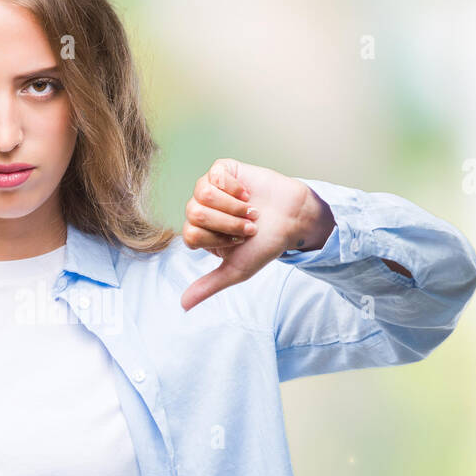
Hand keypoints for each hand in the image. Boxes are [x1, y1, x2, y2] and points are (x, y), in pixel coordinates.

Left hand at [179, 158, 335, 310]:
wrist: (292, 218)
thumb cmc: (265, 243)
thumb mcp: (237, 269)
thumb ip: (209, 284)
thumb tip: (183, 306)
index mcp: (200, 233)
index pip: (190, 234)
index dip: (217, 238)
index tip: (239, 241)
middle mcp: (200, 210)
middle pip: (196, 213)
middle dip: (227, 223)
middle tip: (248, 226)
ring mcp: (209, 188)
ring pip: (203, 193)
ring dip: (233, 206)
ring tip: (251, 211)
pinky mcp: (223, 170)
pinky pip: (216, 175)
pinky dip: (235, 188)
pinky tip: (247, 193)